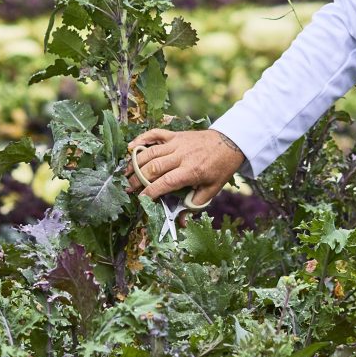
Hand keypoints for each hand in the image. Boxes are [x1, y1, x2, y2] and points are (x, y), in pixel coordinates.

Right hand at [122, 128, 244, 206]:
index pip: (166, 182)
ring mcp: (177, 143)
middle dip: (138, 179)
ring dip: (136, 163)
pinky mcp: (175, 135)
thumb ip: (194, 204)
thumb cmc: (220, 168)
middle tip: (128, 188)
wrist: (229, 142)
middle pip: (154, 167)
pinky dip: (142, 139)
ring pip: (151, 152)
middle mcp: (182, 156)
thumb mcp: (212, 189)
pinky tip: (131, 148)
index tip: (141, 199)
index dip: (151, 191)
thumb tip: (180, 222)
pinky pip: (155, 134)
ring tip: (126, 174)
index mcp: (191, 171)